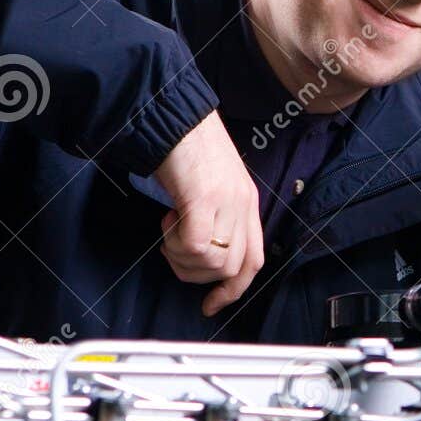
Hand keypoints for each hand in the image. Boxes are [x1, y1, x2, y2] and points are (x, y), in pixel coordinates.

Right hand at [153, 111, 265, 315]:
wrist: (173, 115)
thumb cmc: (184, 148)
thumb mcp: (209, 186)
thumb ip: (213, 216)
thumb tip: (200, 252)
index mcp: (247, 204)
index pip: (253, 261)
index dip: (233, 290)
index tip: (211, 306)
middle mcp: (243, 206)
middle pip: (233, 269)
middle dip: (198, 275)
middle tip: (174, 250)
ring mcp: (227, 203)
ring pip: (215, 263)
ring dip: (183, 258)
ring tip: (170, 228)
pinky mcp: (205, 199)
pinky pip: (198, 247)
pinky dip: (177, 245)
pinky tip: (167, 222)